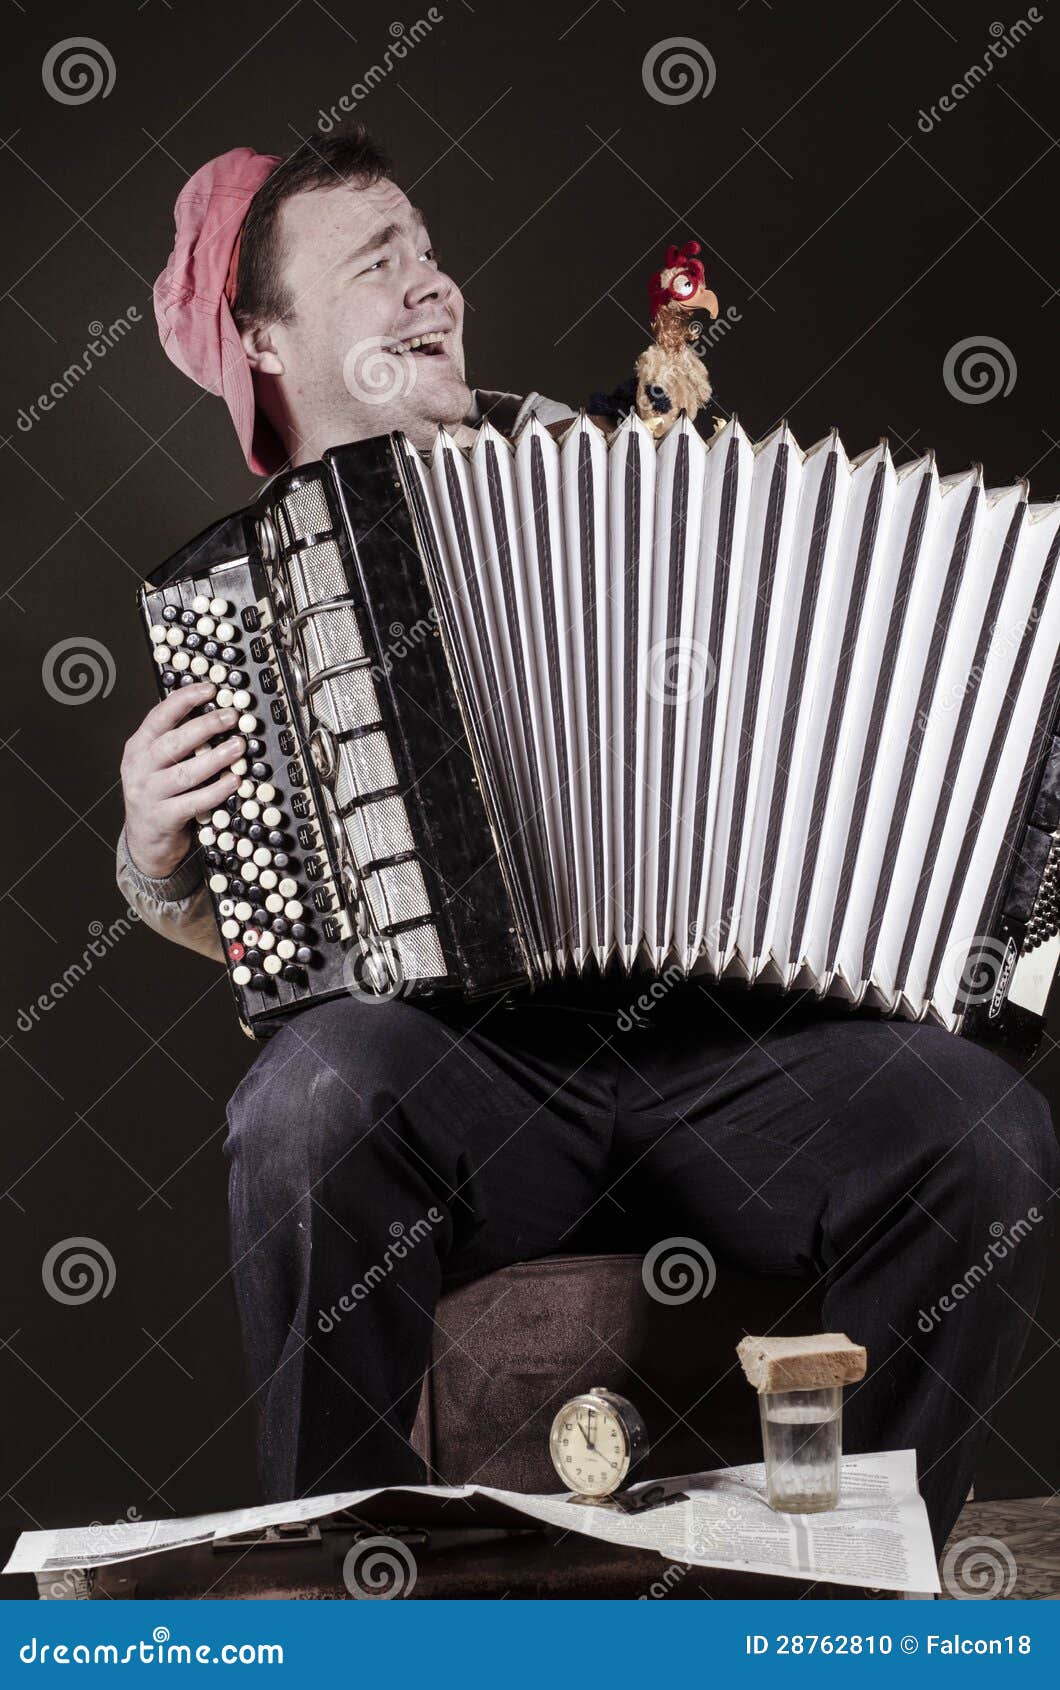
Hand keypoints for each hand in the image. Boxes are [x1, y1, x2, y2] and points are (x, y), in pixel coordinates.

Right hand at [121, 682, 244, 880]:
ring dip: (215, 758)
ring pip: (185, 772)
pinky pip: (193, 801)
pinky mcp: (163, 817)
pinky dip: (216, 791)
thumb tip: (212, 710)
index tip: (210, 689)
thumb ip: (175, 739)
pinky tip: (233, 781)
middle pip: (174, 742)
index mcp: (138, 747)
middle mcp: (139, 768)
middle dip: (206, 726)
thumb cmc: (158, 793)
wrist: (145, 839)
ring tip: (238, 747)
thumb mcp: (156, 762)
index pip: (159, 716)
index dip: (185, 699)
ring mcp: (148, 794)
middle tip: (232, 717)